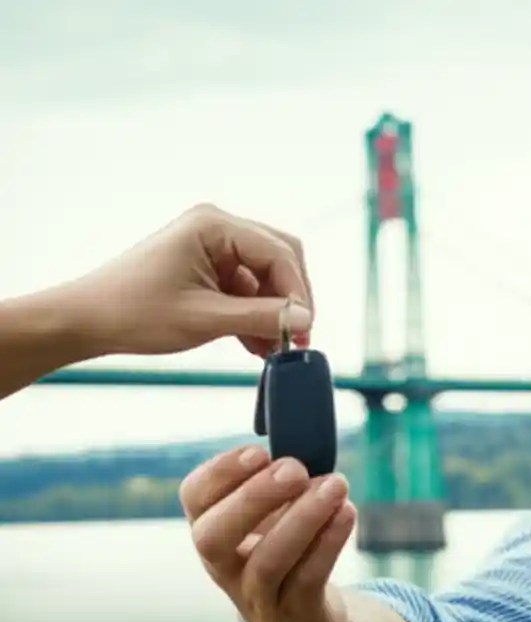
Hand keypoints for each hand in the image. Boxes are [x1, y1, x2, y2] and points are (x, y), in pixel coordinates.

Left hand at [69, 203, 314, 358]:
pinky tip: (258, 345)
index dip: (298, 293)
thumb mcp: (205, 319)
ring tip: (276, 350)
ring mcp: (213, 247)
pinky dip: (255, 315)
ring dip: (273, 313)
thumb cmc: (134, 313)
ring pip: (266, 278)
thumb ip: (261, 317)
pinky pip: (247, 289)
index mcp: (215, 225)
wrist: (86, 321)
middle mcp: (218, 228)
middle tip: (298, 338)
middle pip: (279, 259)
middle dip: (291, 300)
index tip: (304, 330)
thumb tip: (307, 320)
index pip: (278, 253)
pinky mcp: (208, 268)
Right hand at [180, 445, 355, 621]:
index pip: (195, 499)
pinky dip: (328, 544)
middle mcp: (224, 565)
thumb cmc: (283, 550)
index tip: (259, 451)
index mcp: (213, 529)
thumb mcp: (270, 515)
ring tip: (335, 485)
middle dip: (254, 498)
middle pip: (214, 537)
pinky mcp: (296, 614)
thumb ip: (278, 483)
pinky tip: (347, 512)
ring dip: (303, 518)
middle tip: (295, 469)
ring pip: (267, 562)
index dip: (221, 473)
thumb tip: (302, 444)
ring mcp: (257, 596)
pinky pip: (307, 580)